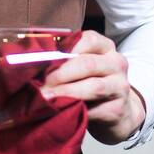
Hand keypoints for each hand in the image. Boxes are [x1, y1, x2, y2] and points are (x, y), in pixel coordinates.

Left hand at [40, 30, 145, 145]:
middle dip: (60, 74)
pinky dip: (75, 110)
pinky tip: (61, 112)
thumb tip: (32, 60)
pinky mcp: (118, 109)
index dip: (64, 50)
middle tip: (40, 83)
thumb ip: (65, 60)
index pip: (88, 40)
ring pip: (93, 87)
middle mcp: (117, 63)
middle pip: (87, 64)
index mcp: (106, 47)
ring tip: (46, 98)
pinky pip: (94, 110)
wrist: (119, 113)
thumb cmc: (91, 84)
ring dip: (66, 92)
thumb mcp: (82, 68)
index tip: (43, 60)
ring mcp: (120, 86)